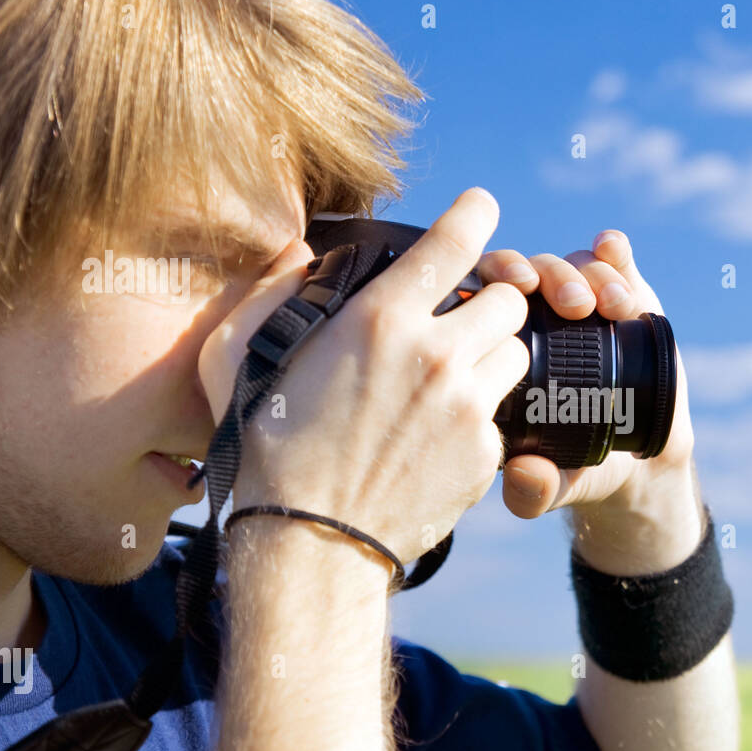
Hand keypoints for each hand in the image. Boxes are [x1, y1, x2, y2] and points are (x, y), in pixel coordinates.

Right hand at [196, 187, 536, 563]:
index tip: (482, 208)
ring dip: (493, 357)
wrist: (310, 541)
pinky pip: (502, 415)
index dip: (476, 214)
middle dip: (489, 303)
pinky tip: (441, 435)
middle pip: (507, 299)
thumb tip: (298, 252)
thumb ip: (267, 292)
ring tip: (454, 380)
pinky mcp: (484, 451)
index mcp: (379, 319)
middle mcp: (435, 354)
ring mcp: (467, 405)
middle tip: (463, 322)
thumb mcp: (234, 357)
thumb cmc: (264, 448)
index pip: (454, 241)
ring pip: (517, 353)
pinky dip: (481, 417)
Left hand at [475, 230, 695, 519]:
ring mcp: (578, 303)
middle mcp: (532, 318)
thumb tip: (524, 477)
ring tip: (613, 305)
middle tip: (573, 305)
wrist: (635, 462)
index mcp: (495, 351)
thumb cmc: (575, 470)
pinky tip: (614, 252)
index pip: (480, 299)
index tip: (518, 291)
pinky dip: (612, 252)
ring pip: (569, 263)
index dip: (495, 282)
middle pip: (525, 270)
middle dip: (548, 275)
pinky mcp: (623, 295)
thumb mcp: (552, 485)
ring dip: (588, 272)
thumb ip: (533, 489)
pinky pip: (611, 259)